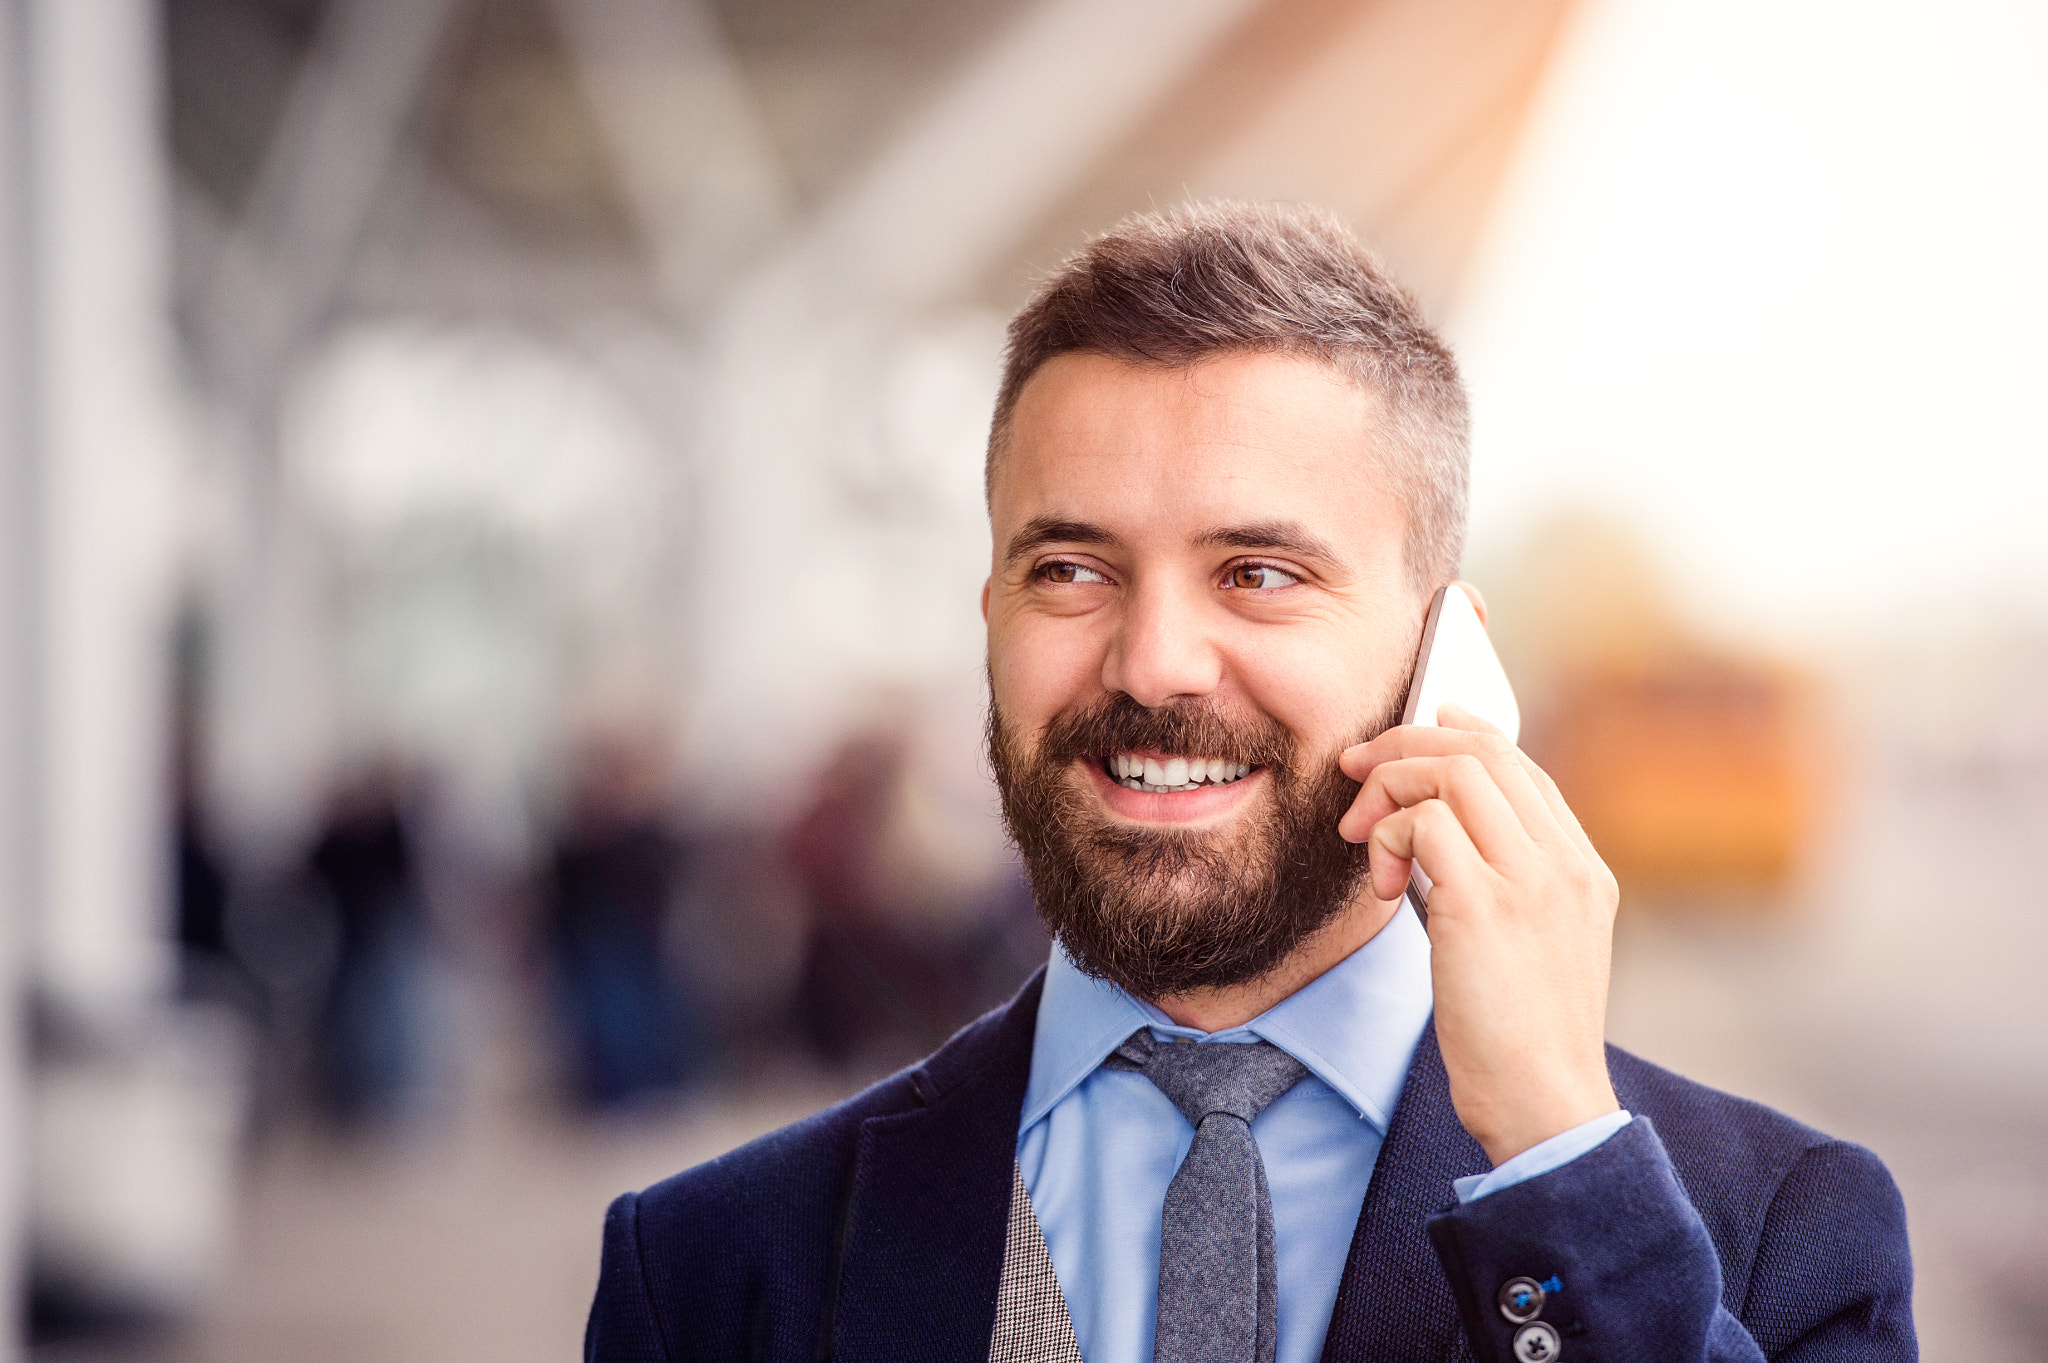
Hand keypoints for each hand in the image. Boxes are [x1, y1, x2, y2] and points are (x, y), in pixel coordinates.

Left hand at [1337, 704, 1619, 1166]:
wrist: (1543, 1102)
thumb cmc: (1521, 1037)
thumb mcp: (1533, 945)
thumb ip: (1505, 883)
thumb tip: (1435, 829)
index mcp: (1583, 869)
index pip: (1522, 766)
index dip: (1461, 734)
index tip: (1415, 731)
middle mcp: (1565, 863)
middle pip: (1483, 751)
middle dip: (1404, 745)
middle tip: (1353, 772)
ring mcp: (1531, 880)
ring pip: (1453, 771)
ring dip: (1389, 787)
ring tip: (1364, 838)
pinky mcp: (1485, 905)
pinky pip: (1425, 823)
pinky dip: (1388, 837)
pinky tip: (1384, 886)